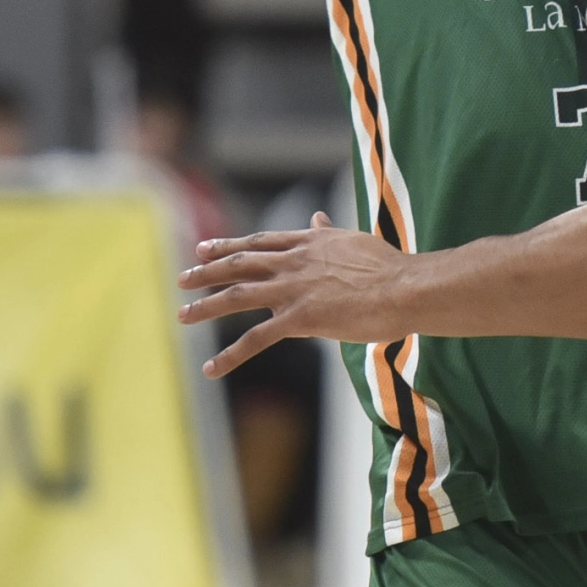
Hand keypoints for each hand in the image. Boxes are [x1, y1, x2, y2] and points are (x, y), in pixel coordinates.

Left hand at [178, 212, 401, 377]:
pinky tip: (211, 368)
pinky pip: (256, 339)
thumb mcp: (353, 241)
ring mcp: (294, 289)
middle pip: (240, 263)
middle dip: (207, 271)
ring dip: (207, 305)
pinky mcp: (299, 319)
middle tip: (182, 278)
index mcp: (308, 244)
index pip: (259, 242)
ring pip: (238, 295)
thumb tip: (316, 218)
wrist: (404, 288)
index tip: (205, 248)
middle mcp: (294, 262)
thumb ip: (327, 233)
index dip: (229, 245)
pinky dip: (230, 355)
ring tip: (182, 314)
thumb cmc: (389, 268)